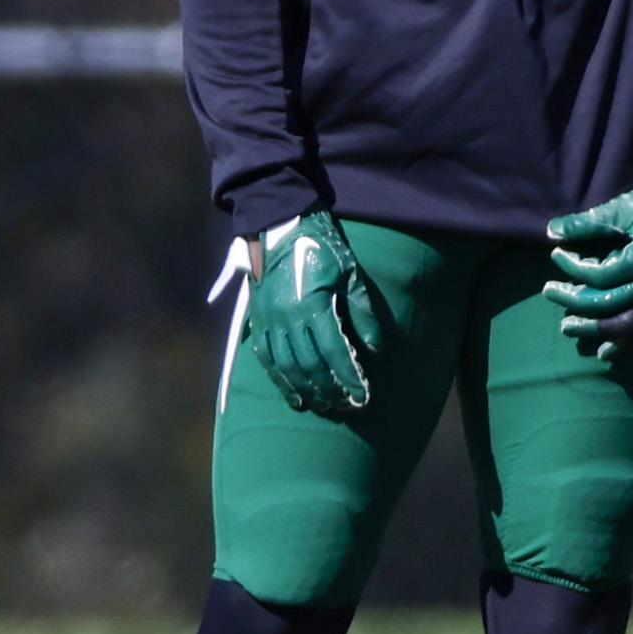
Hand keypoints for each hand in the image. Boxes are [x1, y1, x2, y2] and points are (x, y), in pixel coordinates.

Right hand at [244, 210, 387, 415]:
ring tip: (322, 405)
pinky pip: (266, 357)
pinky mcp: (257, 319)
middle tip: (346, 407)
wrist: (279, 226)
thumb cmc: (322, 247)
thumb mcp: (351, 274)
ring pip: (286, 366)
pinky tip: (292, 392)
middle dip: (329, 389)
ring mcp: (268, 320)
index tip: (362, 396)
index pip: (334, 352)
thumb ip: (362, 312)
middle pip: (309, 365)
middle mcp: (286, 318)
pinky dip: (280, 378)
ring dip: (305, 389)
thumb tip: (375, 349)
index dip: (348, 377)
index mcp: (312, 306)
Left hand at [545, 165, 632, 351]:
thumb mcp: (625, 209)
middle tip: (549, 291)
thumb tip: (552, 231)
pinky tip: (604, 353)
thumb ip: (588, 223)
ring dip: (594, 329)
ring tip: (567, 326)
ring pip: (625, 326)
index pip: (598, 275)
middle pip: (606, 304)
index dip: (571, 267)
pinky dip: (624, 344)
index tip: (556, 254)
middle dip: (573, 299)